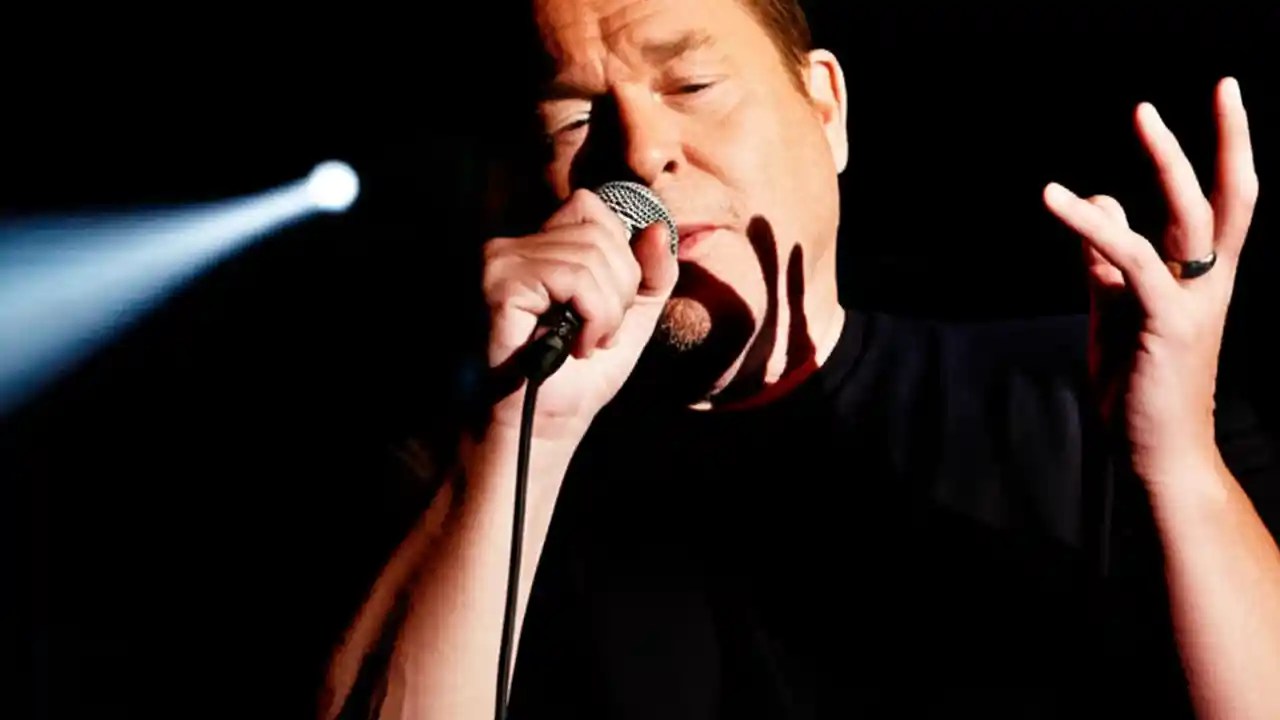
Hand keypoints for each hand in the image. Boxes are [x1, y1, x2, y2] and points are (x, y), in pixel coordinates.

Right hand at [482, 189, 677, 441]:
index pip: (592, 207)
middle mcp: (515, 245)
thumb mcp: (632, 316)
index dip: (619, 256)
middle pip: (599, 231)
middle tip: (600, 333)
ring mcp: (503, 260)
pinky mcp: (503, 283)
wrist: (546, 424)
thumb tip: (657, 227)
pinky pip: (574, 278)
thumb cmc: (580, 375)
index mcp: (540, 246)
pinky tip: (575, 346)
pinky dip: (592, 316)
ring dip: (607, 311)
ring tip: (587, 343)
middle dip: (620, 289)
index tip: (611, 307)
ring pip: (591, 256)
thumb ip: (652, 272)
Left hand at [1043, 77, 1258, 489]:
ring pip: (1190, 213)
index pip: (1221, 206)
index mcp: (1199, 279)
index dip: (1222, 157)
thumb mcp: (1116, 308)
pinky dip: (1090, 222)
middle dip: (1230, 139)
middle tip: (1225, 84)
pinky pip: (1129, 257)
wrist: (1154, 450)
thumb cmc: (1138, 384)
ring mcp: (1193, 300)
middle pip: (1231, 198)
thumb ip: (1105, 259)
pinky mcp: (1166, 320)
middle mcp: (1208, 282)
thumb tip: (1099, 200)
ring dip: (1167, 159)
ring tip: (1142, 112)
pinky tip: (1056, 198)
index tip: (1219, 106)